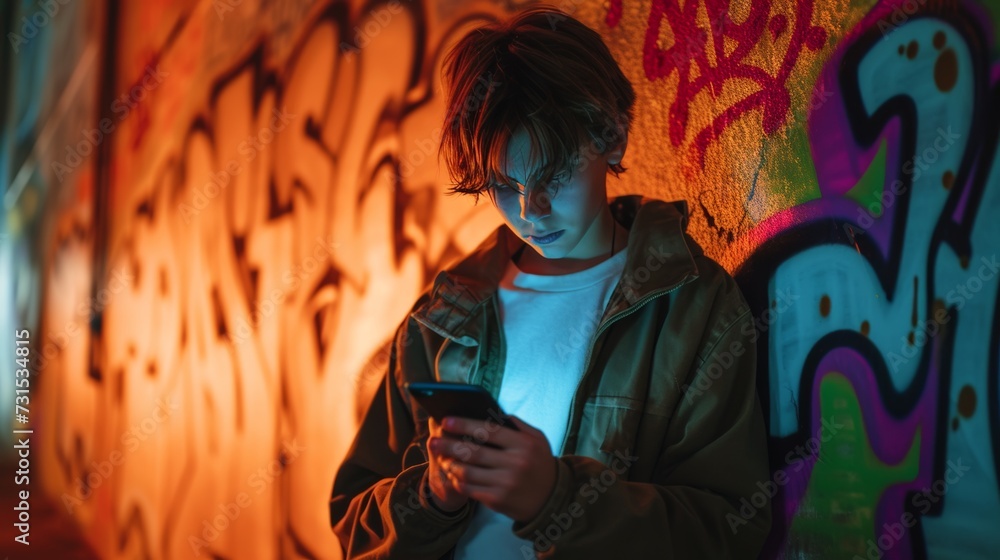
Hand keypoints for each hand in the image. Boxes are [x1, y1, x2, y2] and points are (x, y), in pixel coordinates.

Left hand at [429, 415, 556, 522]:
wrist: (552, 500)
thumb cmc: (540, 464)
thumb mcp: (537, 439)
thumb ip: (517, 424)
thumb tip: (491, 412)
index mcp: (523, 444)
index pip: (488, 430)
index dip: (464, 425)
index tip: (446, 421)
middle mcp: (515, 463)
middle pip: (473, 451)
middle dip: (449, 445)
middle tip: (433, 440)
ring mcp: (505, 483)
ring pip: (468, 471)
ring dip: (450, 464)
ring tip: (441, 458)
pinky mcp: (498, 500)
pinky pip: (470, 488)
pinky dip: (458, 481)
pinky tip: (453, 474)